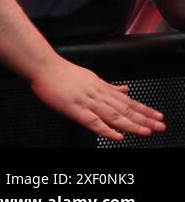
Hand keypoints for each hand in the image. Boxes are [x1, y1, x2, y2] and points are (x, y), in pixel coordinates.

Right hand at [30, 57, 163, 140]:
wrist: (42, 66)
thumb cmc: (62, 72)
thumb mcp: (90, 76)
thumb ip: (108, 86)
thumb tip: (124, 88)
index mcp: (101, 87)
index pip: (127, 101)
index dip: (144, 109)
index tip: (158, 116)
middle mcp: (98, 94)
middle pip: (124, 109)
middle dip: (144, 118)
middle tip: (160, 126)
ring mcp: (87, 101)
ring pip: (113, 115)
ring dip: (131, 124)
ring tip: (146, 132)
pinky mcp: (74, 108)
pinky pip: (93, 121)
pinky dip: (106, 129)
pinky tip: (117, 136)